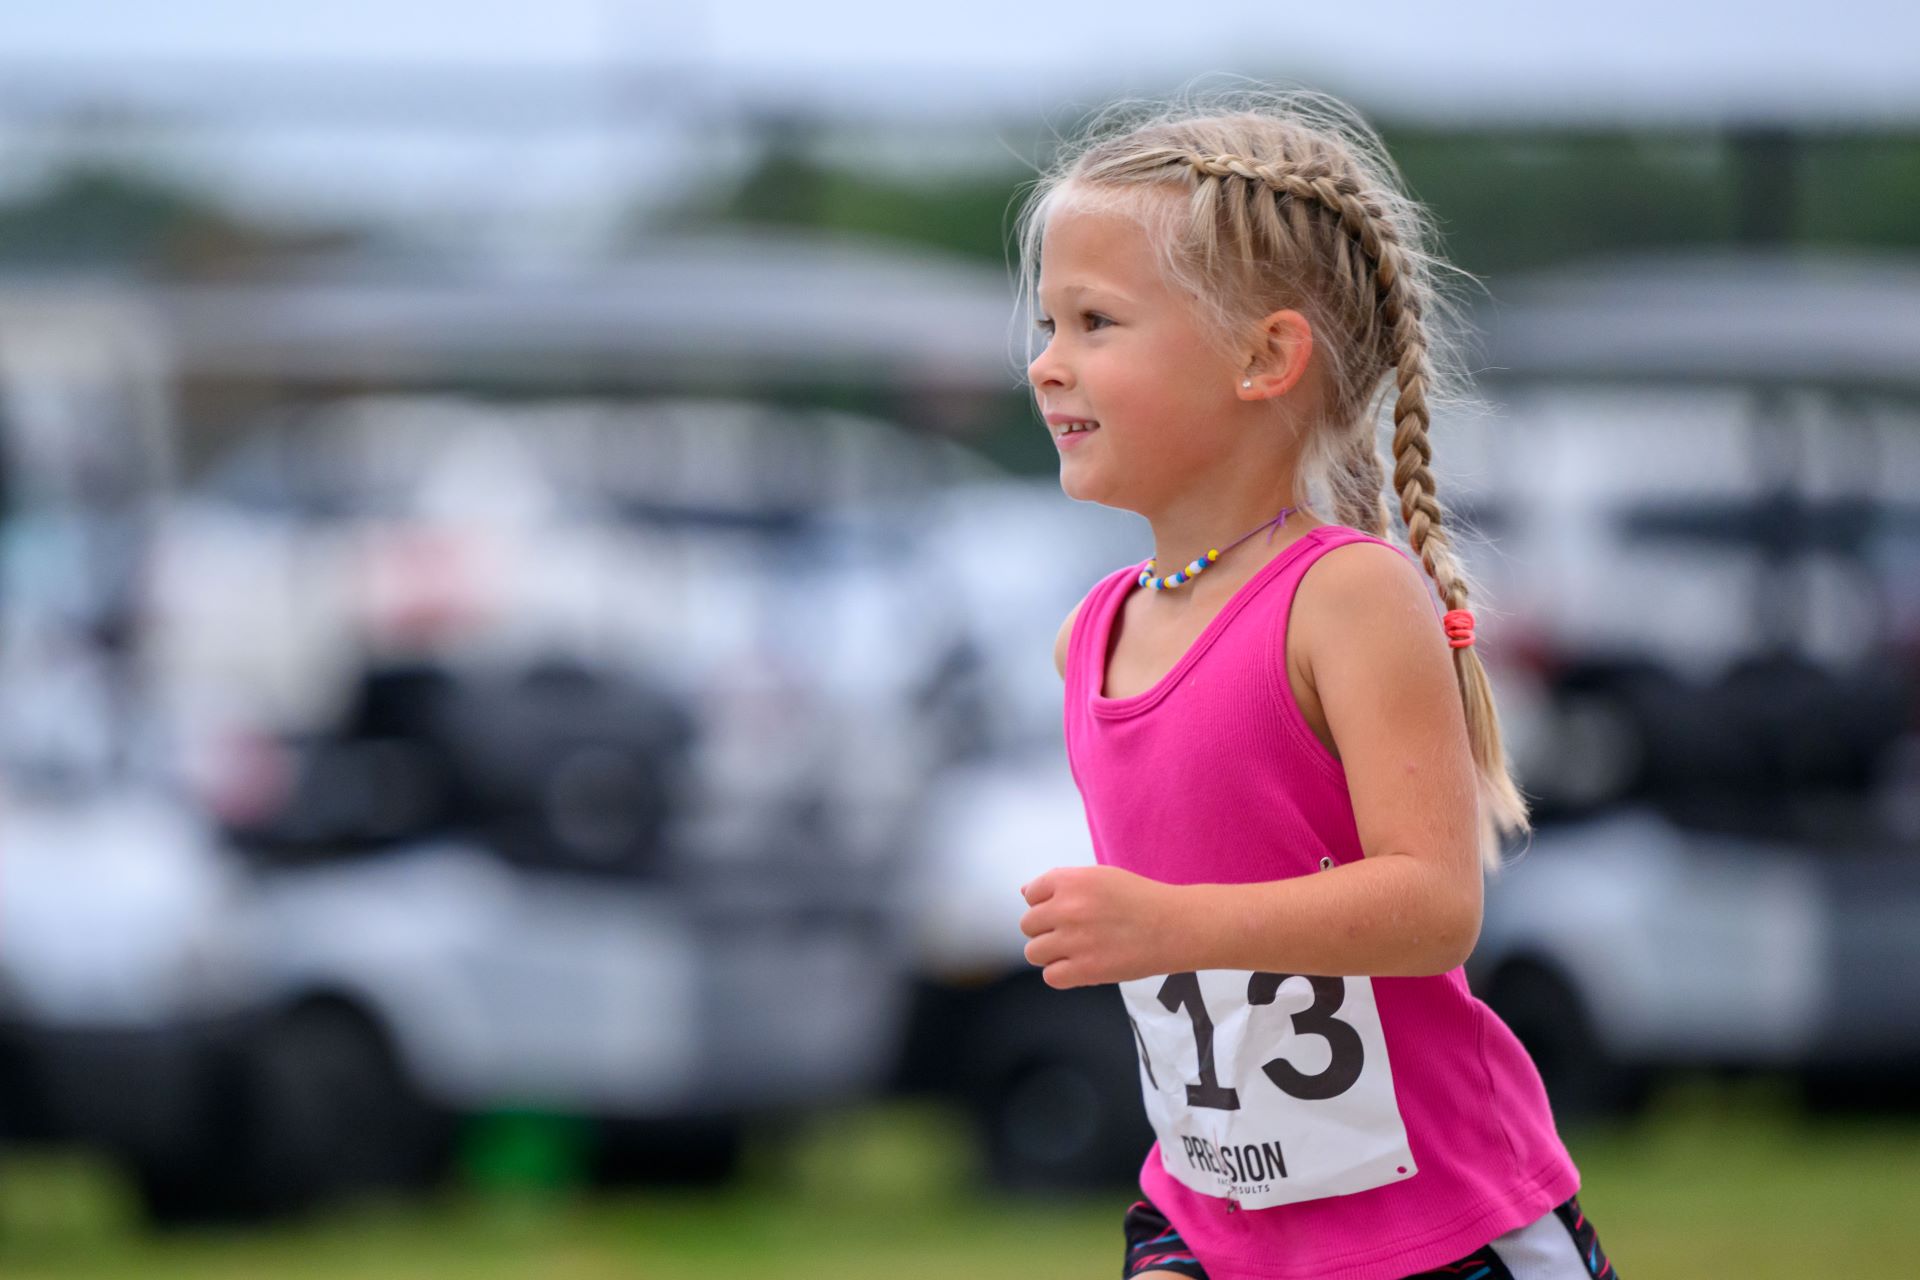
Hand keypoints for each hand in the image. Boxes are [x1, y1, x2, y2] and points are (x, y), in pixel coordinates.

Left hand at [1017, 865, 1183, 988]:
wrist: (1176, 926)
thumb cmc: (1140, 899)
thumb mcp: (1100, 877)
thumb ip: (1061, 883)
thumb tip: (1024, 892)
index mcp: (1072, 880)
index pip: (1031, 894)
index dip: (1045, 904)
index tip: (1065, 911)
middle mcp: (1068, 908)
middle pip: (1028, 925)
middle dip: (1045, 930)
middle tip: (1073, 933)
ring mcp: (1075, 940)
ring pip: (1033, 952)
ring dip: (1050, 954)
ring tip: (1076, 950)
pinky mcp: (1086, 970)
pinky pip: (1050, 976)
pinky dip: (1062, 974)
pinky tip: (1080, 966)